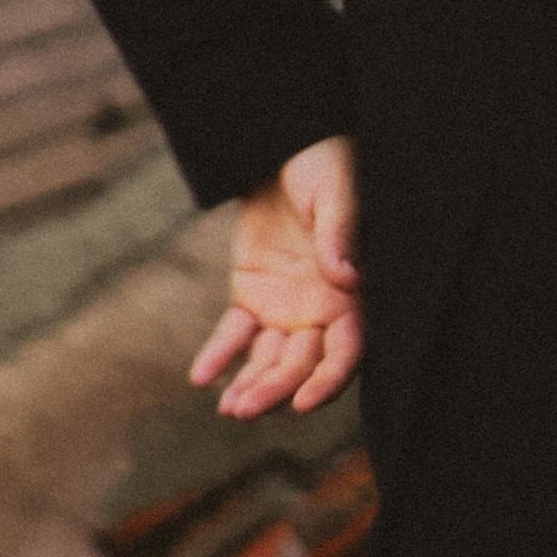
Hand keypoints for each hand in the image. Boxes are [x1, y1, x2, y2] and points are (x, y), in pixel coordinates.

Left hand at [191, 134, 362, 421]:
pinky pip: (234, 334)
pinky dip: (219, 355)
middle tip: (243, 410)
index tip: (303, 404)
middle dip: (276, 390)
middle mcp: (322, 312)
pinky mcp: (251, 297)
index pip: (346, 352)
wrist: (285, 147)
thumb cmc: (327, 166)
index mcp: (355, 295)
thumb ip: (341, 232)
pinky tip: (202, 378)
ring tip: (227, 409)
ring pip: (268, 359)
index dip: (328, 381)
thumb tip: (346, 276)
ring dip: (250, 385)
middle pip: (301, 365)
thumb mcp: (337, 192)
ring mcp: (285, 309)